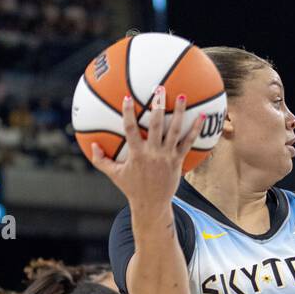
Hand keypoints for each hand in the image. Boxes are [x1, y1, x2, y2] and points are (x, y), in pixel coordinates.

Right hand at [90, 86, 203, 206]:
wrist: (152, 205)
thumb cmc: (132, 188)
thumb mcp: (114, 174)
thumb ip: (101, 160)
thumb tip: (92, 145)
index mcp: (137, 154)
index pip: (130, 130)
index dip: (128, 114)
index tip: (127, 98)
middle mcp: (153, 153)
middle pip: (155, 126)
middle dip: (157, 106)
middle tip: (159, 88)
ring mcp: (167, 157)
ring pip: (174, 131)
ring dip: (179, 113)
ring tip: (183, 96)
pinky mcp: (178, 161)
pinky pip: (188, 143)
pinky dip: (195, 129)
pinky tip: (202, 116)